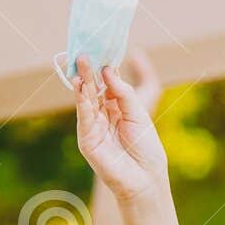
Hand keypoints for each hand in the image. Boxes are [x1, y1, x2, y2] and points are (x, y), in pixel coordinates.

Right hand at [74, 55, 169, 204]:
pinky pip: (84, 115)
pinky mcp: (87, 139)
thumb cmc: (146, 146)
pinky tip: (80, 85)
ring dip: (82, 81)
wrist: (145, 176)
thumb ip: (123, 92)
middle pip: (93, 88)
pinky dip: (81, 100)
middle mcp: (103, 115)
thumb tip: (107, 70)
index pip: (106, 83)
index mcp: (117, 107)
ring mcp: (93, 127)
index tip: (98, 48)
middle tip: (82, 51)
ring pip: (85, 99)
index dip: (102, 67)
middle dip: (88, 70)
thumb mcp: (138, 112)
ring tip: (79, 62)